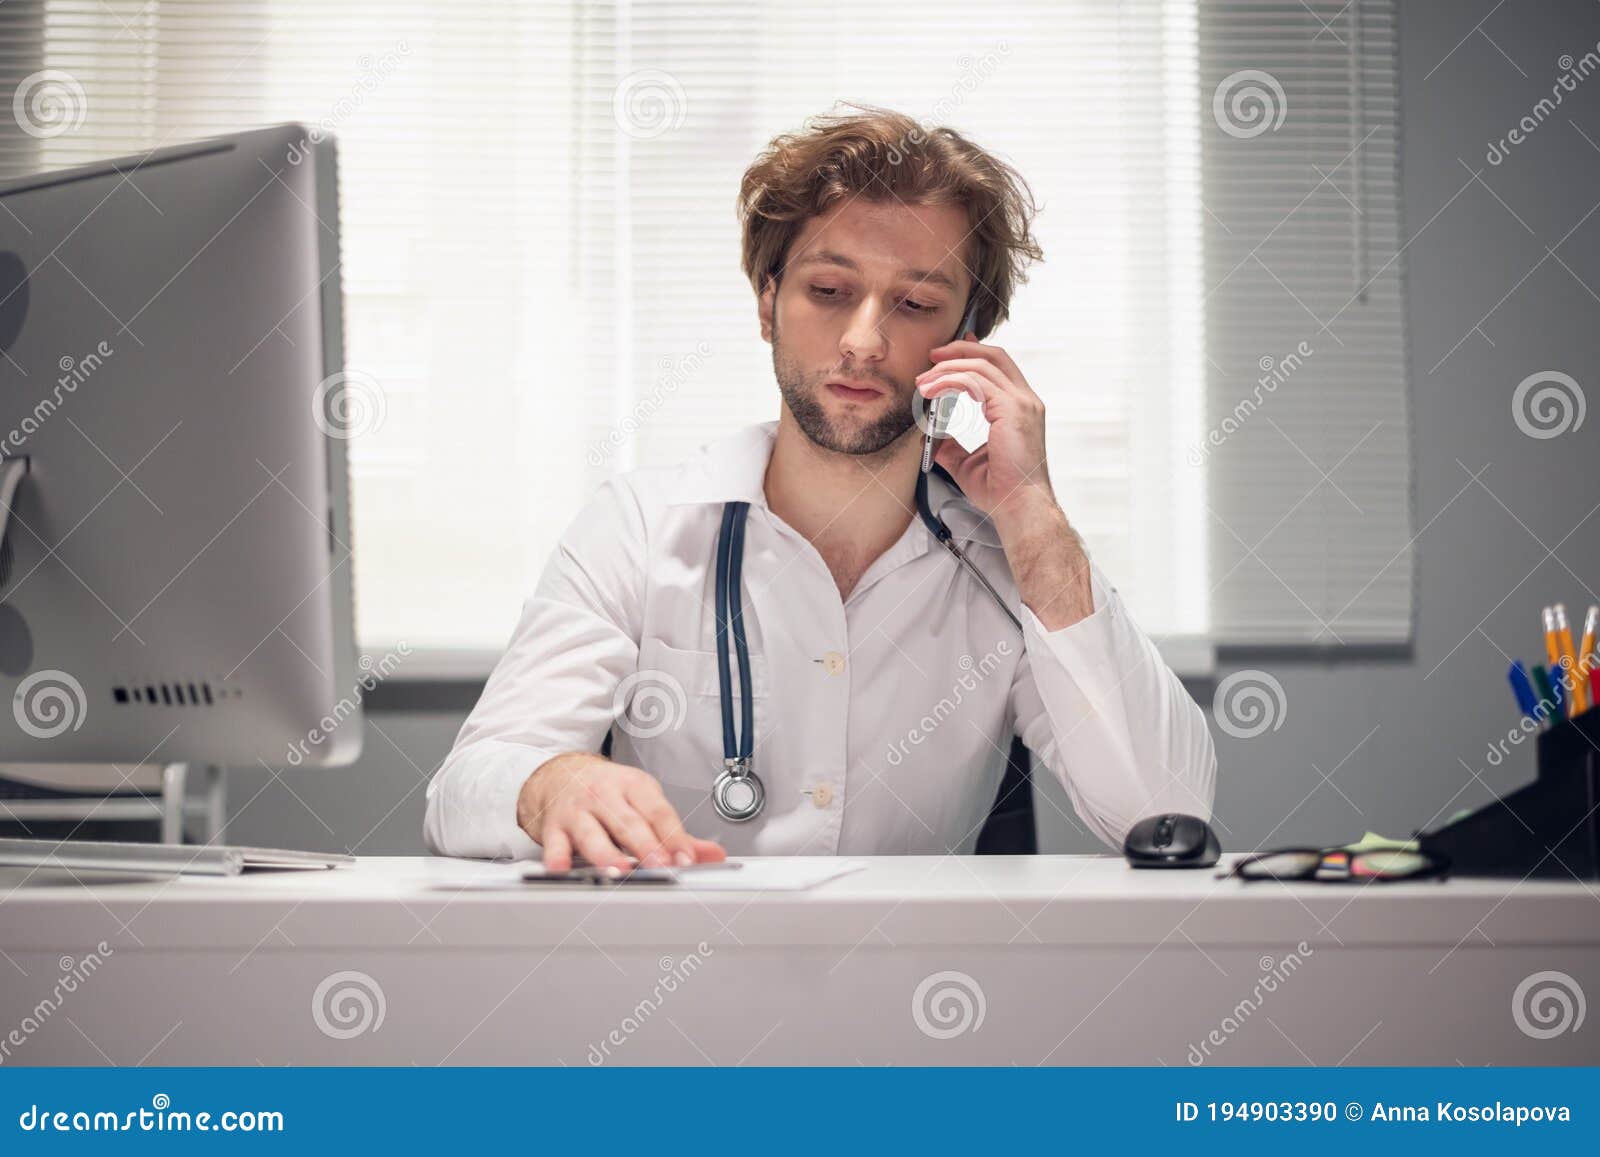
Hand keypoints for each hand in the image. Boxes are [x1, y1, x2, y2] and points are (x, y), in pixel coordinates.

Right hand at [517, 752, 727, 870]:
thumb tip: (714, 854)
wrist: (562, 774)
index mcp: (633, 786)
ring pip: (592, 834)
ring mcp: (578, 811)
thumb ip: (677, 833)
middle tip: (661, 866)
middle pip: (628, 823)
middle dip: (645, 846)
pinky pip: (554, 844)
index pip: (658, 812)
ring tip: (618, 870)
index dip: (673, 836)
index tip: (686, 858)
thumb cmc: (609, 792)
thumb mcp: (644, 801)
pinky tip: (562, 870)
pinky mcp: (554, 827)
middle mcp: (604, 795)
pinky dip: (557, 858)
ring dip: (606, 854)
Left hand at [913, 335, 1054, 526]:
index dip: (973, 354)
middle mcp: (1025, 400)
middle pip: (993, 356)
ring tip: (923, 381)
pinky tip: (931, 391)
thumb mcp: (967, 463)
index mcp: (1021, 408)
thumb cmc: (1000, 491)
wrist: (1018, 507)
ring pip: (981, 366)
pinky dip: (950, 381)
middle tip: (932, 356)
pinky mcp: (1011, 409)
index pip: (999, 368)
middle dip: (960, 350)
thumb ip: (951, 446)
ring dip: (947, 369)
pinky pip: (974, 382)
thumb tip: (932, 437)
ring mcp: (1021, 403)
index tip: (947, 354)